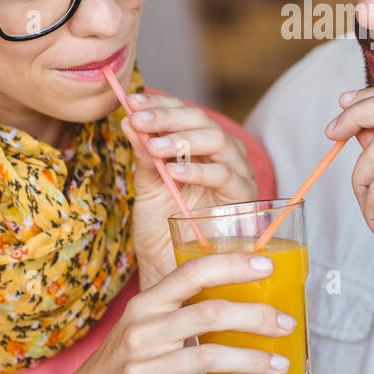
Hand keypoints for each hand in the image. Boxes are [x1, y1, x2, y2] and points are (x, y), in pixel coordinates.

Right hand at [69, 250, 294, 373]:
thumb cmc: (124, 364)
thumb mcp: (144, 327)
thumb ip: (181, 310)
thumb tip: (241, 297)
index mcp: (146, 305)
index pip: (192, 273)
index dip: (232, 265)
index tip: (267, 266)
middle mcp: (143, 332)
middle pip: (209, 314)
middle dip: (255, 316)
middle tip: (286, 323)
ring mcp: (143, 370)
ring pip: (210, 359)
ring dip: (253, 362)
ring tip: (281, 366)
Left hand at [119, 93, 257, 287]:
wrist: (174, 271)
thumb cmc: (163, 229)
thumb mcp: (147, 186)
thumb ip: (143, 155)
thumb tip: (129, 118)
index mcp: (197, 146)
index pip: (183, 112)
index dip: (160, 104)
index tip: (131, 102)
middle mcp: (220, 154)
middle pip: (201, 120)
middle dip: (168, 117)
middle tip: (139, 119)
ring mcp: (236, 173)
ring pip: (218, 141)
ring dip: (184, 139)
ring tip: (154, 146)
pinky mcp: (244, 198)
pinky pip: (226, 176)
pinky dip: (200, 171)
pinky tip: (175, 171)